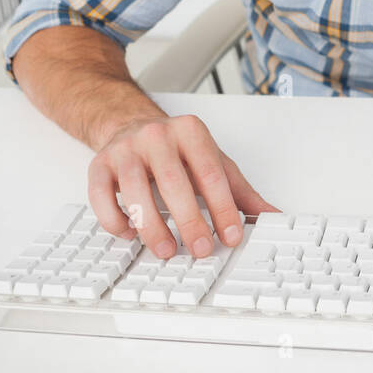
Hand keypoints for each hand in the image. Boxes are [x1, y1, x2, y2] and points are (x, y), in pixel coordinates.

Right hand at [87, 113, 277, 259]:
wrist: (131, 123)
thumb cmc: (177, 150)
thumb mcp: (214, 162)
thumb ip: (241, 192)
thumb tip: (273, 217)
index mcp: (191, 132)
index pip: (211, 174)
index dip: (223, 208)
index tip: (231, 236)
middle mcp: (157, 136)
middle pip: (174, 182)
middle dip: (190, 221)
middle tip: (200, 249)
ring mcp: (125, 149)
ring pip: (135, 191)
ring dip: (151, 226)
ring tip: (165, 249)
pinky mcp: (99, 164)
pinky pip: (100, 195)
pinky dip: (114, 219)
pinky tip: (129, 233)